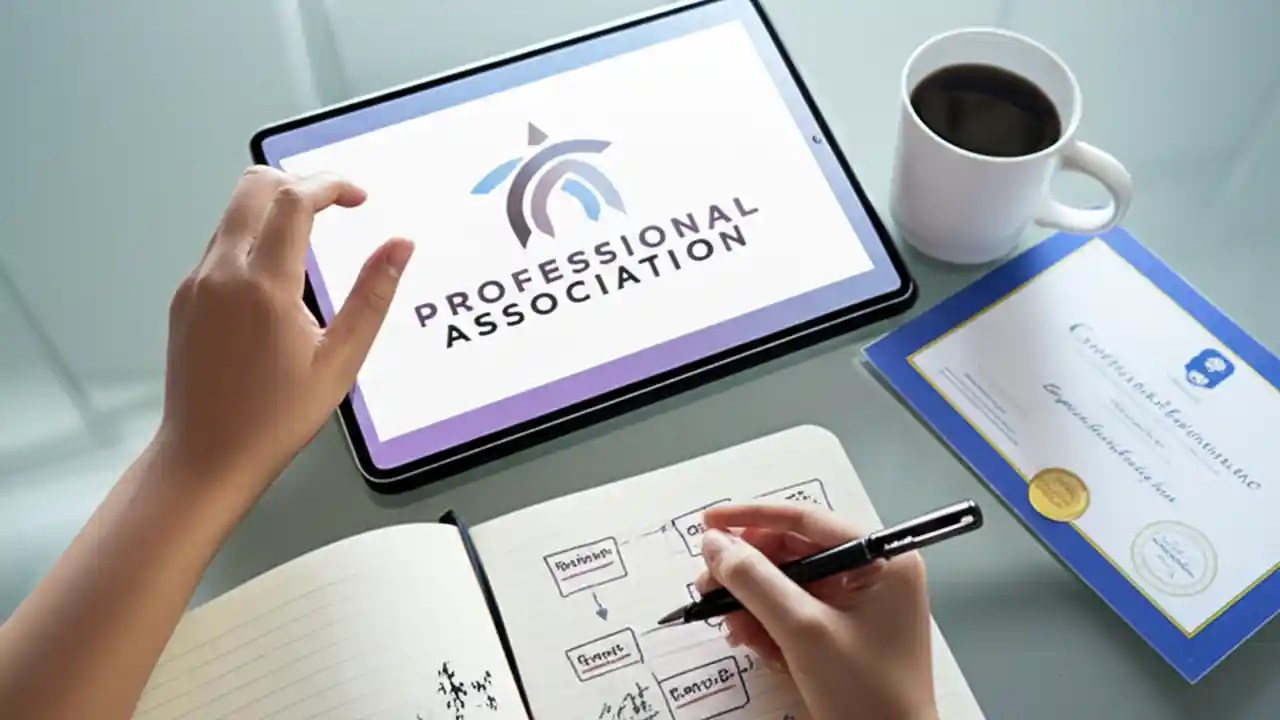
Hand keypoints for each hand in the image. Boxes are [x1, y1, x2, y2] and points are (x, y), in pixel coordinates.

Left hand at [155, 166, 412, 502]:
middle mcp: (222, 274)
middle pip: (254, 186)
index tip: (359, 198)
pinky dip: (253, 240)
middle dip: (299, 182)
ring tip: (312, 246)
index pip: (294, 200)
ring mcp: (196, 283)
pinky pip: (220, 247)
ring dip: (275, 211)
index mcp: (264, 286)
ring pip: (234, 214)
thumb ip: (372, 296)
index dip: (331, 185)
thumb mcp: (340, 361)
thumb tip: (400, 246)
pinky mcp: (184, 297)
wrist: (206, 455)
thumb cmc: (276, 418)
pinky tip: (278, 282)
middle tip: (335, 205)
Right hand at [696, 504, 936, 719]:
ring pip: (789, 585)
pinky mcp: (844, 632)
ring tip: (732, 627)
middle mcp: (873, 572)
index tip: (708, 521)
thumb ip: (756, 581)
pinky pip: (796, 613)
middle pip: (794, 552)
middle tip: (708, 587)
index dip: (752, 518)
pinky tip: (754, 643)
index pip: (807, 519)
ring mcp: (859, 604)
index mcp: (882, 559)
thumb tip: (714, 543)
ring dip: (753, 604)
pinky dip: (769, 625)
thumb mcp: (804, 631)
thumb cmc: (865, 693)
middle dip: (749, 573)